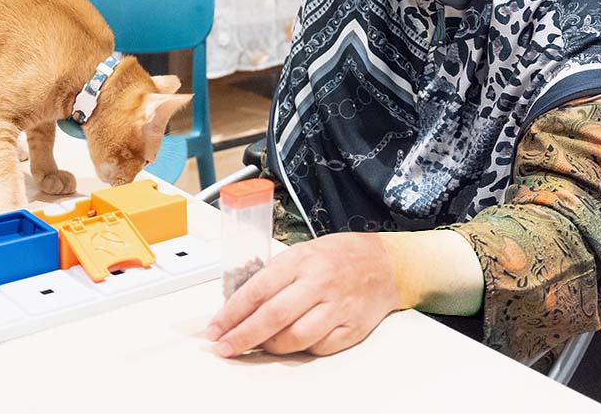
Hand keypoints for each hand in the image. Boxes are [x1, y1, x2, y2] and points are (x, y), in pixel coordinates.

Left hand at [205, 232, 400, 356]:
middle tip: (225, 347)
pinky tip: (292, 342)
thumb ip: (274, 276)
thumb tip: (239, 306)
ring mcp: (337, 306)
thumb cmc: (338, 256)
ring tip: (260, 344)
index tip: (215, 329)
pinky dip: (301, 349)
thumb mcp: (302, 252)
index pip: (258, 290)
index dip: (232, 313)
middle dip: (243, 337)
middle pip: (273, 317)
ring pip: (295, 338)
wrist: (385, 263)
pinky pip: (319, 348)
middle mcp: (319, 283)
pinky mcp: (352, 327)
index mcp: (301, 260)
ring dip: (270, 347)